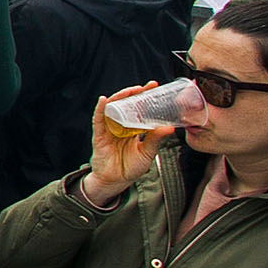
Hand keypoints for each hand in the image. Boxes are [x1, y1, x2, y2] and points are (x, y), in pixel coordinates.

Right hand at [81, 86, 168, 205]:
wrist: (116, 181)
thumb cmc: (131, 167)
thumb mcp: (148, 152)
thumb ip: (156, 139)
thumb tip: (169, 127)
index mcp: (133, 128)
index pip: (139, 108)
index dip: (145, 96)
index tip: (154, 86)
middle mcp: (120, 125)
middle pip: (125, 104)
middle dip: (135, 93)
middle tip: (147, 86)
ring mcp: (109, 128)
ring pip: (112, 107)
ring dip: (120, 97)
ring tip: (131, 90)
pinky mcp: (99, 135)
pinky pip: (98, 119)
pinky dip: (100, 109)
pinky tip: (103, 100)